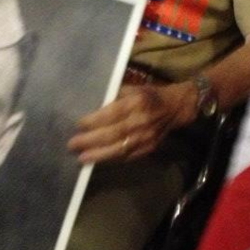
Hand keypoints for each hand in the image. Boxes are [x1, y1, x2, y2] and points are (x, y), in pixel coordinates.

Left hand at [67, 81, 196, 163]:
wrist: (176, 108)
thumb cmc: (150, 95)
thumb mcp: (133, 88)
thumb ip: (114, 97)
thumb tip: (91, 107)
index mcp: (137, 102)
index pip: (113, 113)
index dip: (95, 121)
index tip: (78, 124)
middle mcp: (142, 121)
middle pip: (114, 133)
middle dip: (92, 140)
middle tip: (73, 144)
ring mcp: (146, 137)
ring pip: (120, 149)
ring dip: (99, 155)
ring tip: (82, 158)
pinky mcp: (149, 148)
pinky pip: (128, 156)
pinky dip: (112, 159)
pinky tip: (98, 160)